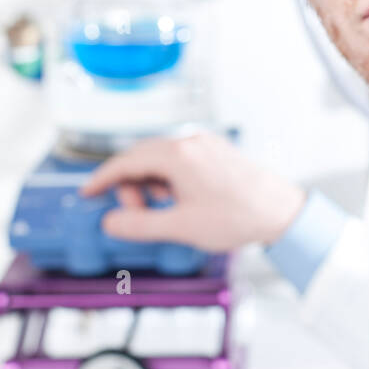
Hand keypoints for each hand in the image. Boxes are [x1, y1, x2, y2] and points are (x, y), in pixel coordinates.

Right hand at [77, 131, 306, 250]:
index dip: (102, 178)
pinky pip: (180, 160)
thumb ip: (140, 224)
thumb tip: (111, 222)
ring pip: (161, 159)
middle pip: (141, 157)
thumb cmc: (237, 217)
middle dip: (131, 187)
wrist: (281, 211)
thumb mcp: (181, 227)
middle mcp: (190, 141)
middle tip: (139, 215)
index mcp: (178, 155)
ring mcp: (205, 143)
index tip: (87, 193)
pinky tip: (181, 201)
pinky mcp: (216, 151)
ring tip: (167, 210)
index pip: (126, 162)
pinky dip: (170, 180)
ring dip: (152, 185)